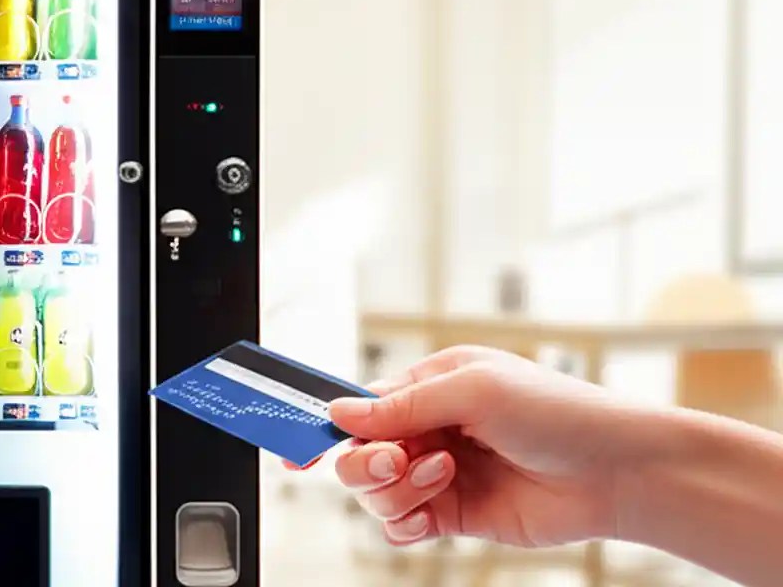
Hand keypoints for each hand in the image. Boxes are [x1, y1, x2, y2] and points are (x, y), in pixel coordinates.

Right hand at [288, 345, 637, 547]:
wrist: (617, 472)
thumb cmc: (558, 412)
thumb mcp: (475, 390)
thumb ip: (402, 404)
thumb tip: (342, 411)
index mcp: (428, 386)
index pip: (359, 401)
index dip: (322, 421)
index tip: (293, 444)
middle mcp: (428, 428)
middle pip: (357, 451)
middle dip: (365, 460)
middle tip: (398, 462)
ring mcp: (439, 472)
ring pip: (375, 491)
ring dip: (396, 489)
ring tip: (442, 477)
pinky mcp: (453, 513)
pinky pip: (400, 524)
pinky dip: (404, 522)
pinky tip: (431, 514)